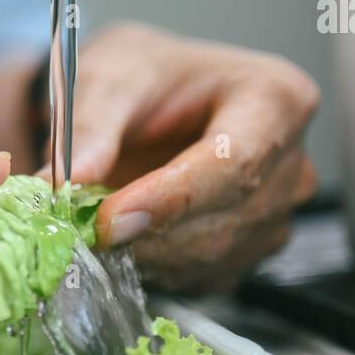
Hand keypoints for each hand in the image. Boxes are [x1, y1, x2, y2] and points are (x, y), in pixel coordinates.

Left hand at [40, 22, 319, 290]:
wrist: (144, 98)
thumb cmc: (142, 76)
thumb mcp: (110, 77)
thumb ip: (89, 128)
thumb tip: (65, 184)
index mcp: (275, 98)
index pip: (234, 161)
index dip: (170, 198)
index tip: (108, 220)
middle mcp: (290, 162)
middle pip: (225, 218)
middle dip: (146, 233)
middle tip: (78, 230)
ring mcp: (275, 213)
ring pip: (210, 256)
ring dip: (143, 254)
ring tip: (93, 229)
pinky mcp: (248, 251)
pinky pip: (201, 277)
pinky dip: (152, 268)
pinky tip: (122, 241)